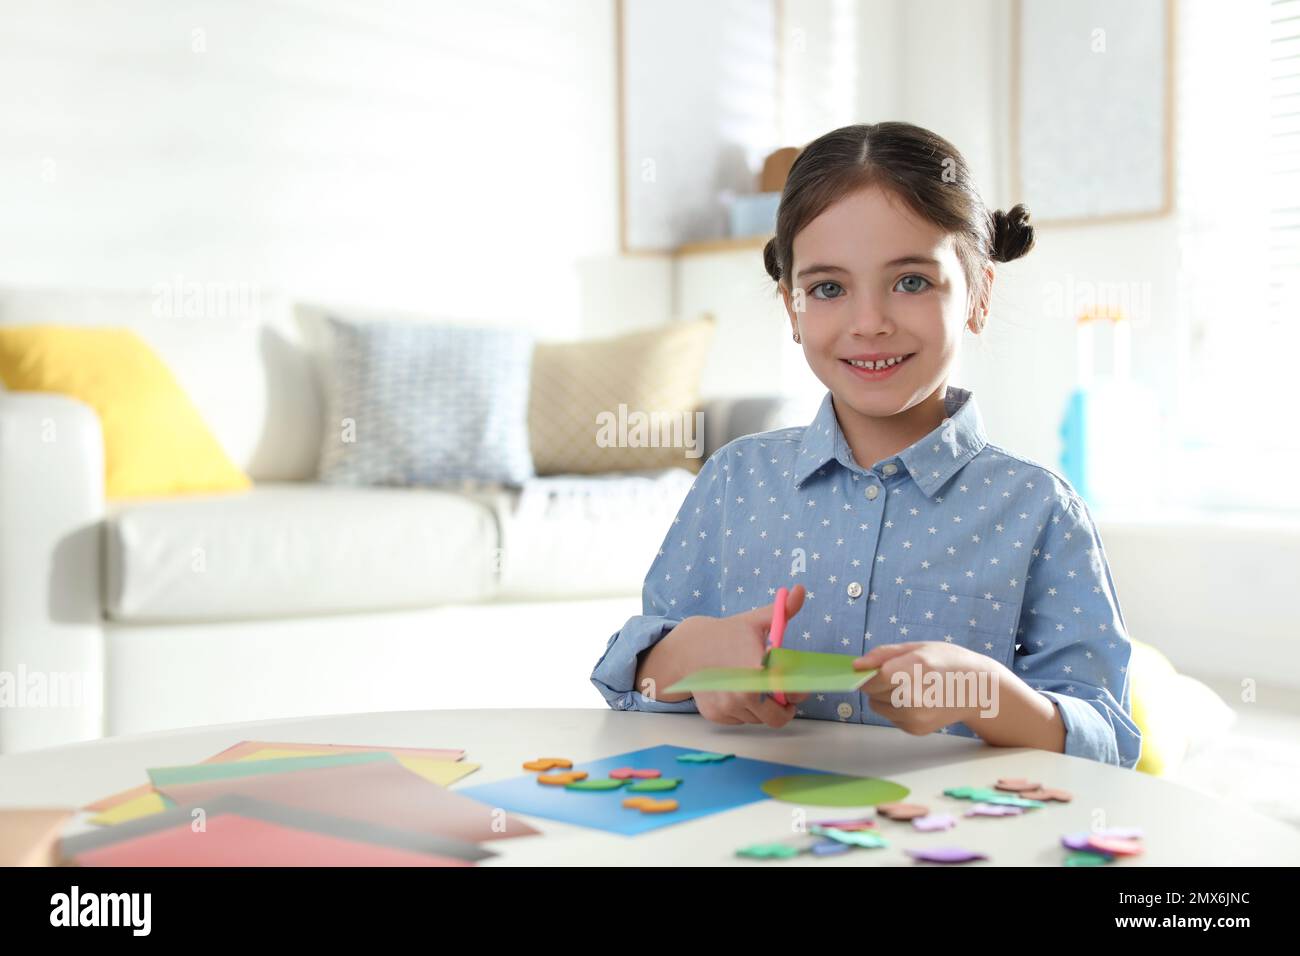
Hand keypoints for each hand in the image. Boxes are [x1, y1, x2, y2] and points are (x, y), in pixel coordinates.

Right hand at [669, 585, 809, 727]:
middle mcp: (742, 693)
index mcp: (757, 669)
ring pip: (759, 720)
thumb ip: (782, 610)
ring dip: (762, 709)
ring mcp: (728, 706)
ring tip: (755, 688)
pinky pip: (741, 721)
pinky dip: (743, 712)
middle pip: (778, 716)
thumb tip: (800, 589)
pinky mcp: (717, 715)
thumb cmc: (726, 635)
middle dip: (782, 707)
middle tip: (780, 694)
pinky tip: (737, 692)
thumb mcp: (755, 621)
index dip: (798, 693)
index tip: (797, 688)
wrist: (687, 649)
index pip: (790, 694)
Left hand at [853, 642, 998, 735]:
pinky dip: (896, 709)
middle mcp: (914, 697)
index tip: (877, 669)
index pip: (873, 679)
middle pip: (872, 693)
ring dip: (885, 697)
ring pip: (877, 706)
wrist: (979, 689)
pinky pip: (890, 717)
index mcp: (914, 670)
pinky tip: (918, 700)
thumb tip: (856, 666)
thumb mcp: (918, 647)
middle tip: (902, 675)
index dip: (871, 673)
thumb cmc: (948, 662)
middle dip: (879, 684)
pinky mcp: (916, 730)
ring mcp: (915, 717)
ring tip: (911, 687)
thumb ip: (883, 655)